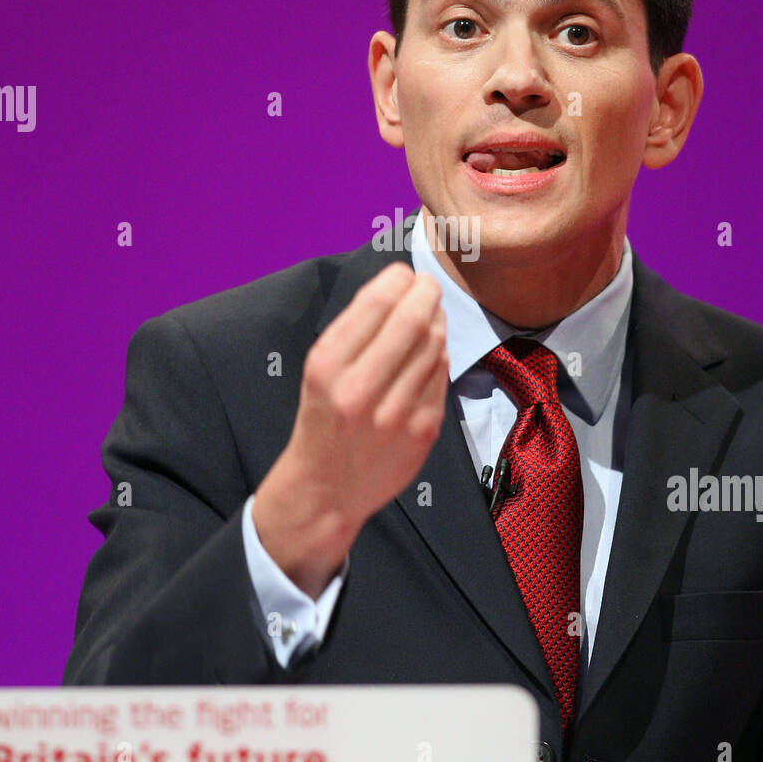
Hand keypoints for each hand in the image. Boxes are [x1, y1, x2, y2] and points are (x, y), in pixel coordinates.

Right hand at [252, 262, 447, 597]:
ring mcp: (395, 414)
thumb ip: (355, 330)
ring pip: (434, 347)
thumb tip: (398, 285)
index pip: (376, 305)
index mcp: (328, 367)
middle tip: (429, 286)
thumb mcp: (320, 369)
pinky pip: (442, 377)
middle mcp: (359, 391)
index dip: (399, 280)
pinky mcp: (422, 432)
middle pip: (412, 322)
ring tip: (431, 316)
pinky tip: (431, 354)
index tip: (405, 274)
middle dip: (427, 294)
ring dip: (437, 322)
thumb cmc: (324, 418)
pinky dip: (440, 356)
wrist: (326, 487)